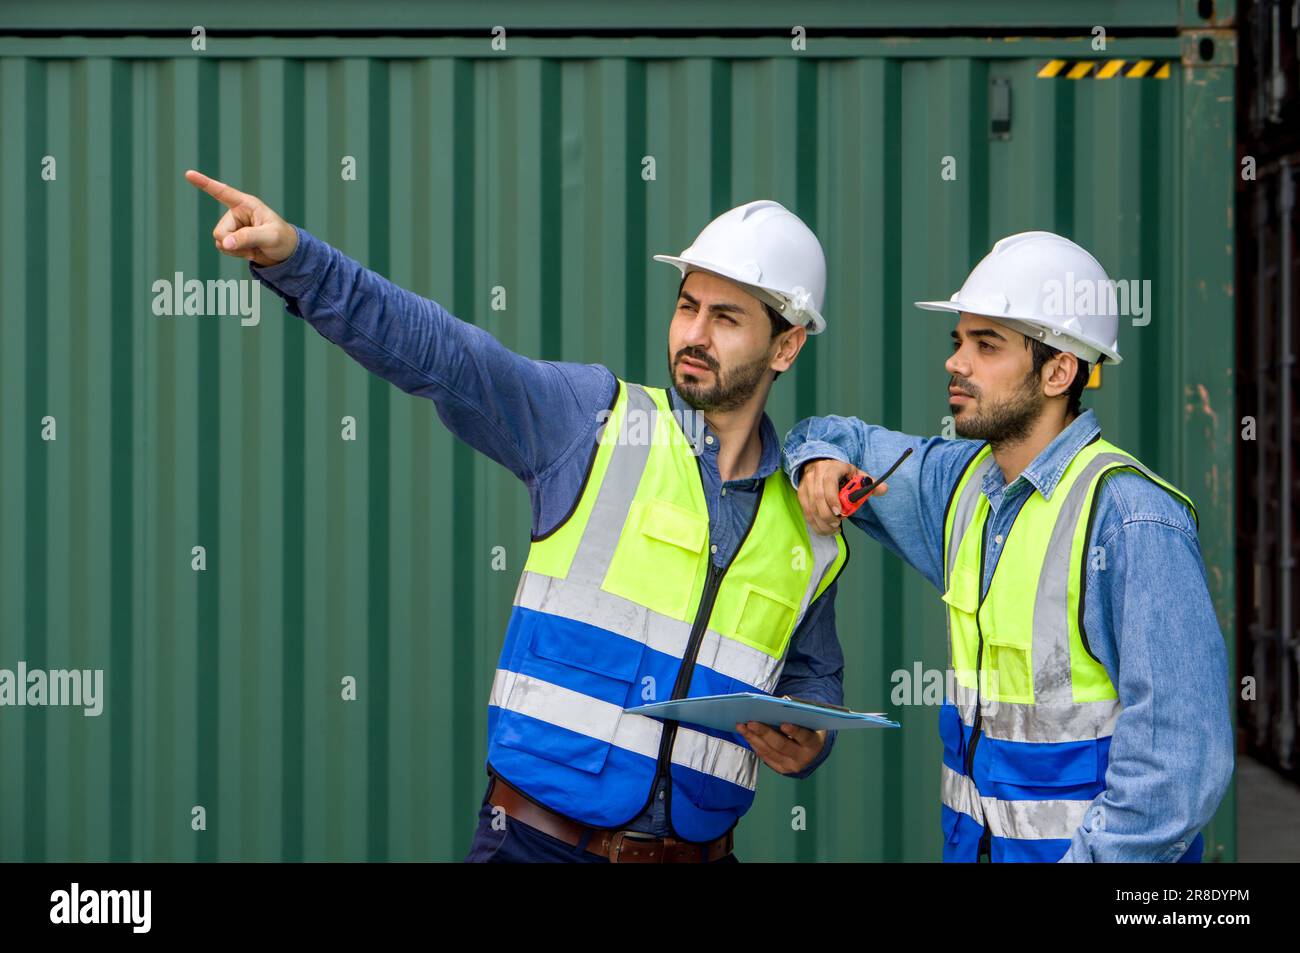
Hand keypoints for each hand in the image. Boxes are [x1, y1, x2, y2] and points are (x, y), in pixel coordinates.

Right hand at [184, 169, 298, 266]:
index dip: (205, 183)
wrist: (285, 254)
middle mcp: (236, 213)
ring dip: (235, 250)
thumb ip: (247, 238)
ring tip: (253, 248)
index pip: (222, 192)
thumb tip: (225, 243)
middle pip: (219, 231)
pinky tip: (249, 252)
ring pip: (219, 241)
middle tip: (252, 246)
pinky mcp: (232, 239)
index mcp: (246, 204)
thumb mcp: (269, 237)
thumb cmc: (282, 239)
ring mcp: (233, 227)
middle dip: (232, 243)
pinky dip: (236, 254)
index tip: (188, 173)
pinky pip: (223, 248)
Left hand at [736, 720, 826, 774]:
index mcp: (814, 743)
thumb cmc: (808, 728)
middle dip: (764, 733)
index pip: (805, 737)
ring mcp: (791, 765)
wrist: (812, 750)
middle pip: (781, 745)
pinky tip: (747, 735)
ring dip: (753, 738)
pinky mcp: (781, 769)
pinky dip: (755, 745)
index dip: (795, 732)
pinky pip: (765, 757)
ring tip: (742, 726)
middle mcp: (803, 757)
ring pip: (769, 752)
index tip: (783, 724)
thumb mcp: (808, 719)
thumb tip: (779, 702)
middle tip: (751, 723)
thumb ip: (798, 711)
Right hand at [796, 457, 887, 534]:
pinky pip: (805, 512)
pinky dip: (815, 524)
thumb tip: (884, 489)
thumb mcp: (855, 473)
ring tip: (833, 529)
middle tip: (837, 524)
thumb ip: (869, 483)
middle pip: (817, 498)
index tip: (839, 512)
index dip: (832, 498)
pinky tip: (825, 529)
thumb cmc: (840, 471)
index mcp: (830, 468)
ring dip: (821, 523)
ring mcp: (806, 485)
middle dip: (827, 515)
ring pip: (810, 508)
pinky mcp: (800, 494)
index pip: (829, 482)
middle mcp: (815, 475)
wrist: (819, 463)